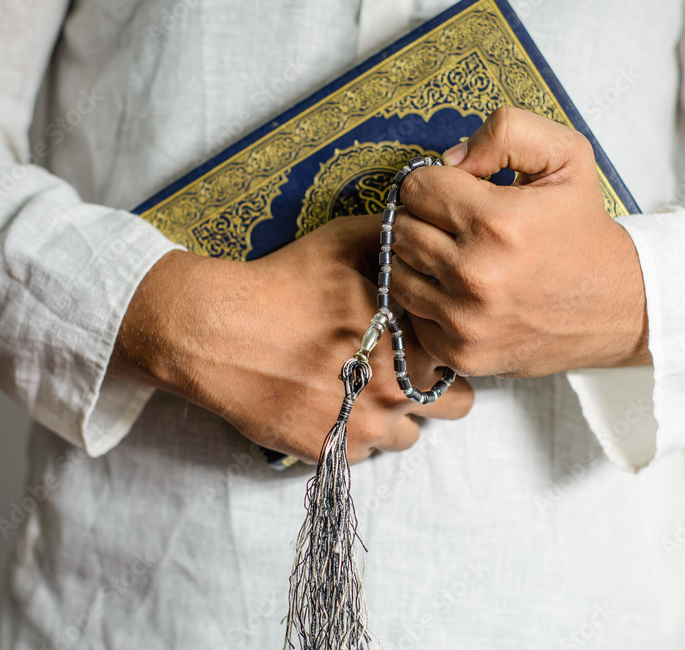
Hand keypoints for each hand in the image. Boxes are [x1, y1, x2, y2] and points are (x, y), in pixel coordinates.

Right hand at [111, 214, 473, 463]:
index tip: (425, 338)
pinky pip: (364, 452)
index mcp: (416, 340)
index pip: (465, 353)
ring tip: (363, 387)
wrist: (219, 332)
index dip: (448, 344)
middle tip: (401, 367)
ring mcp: (367, 428)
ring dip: (395, 415)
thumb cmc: (284, 283)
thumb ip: (396, 241)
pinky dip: (353, 431)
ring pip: (409, 436)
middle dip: (435, 387)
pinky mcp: (334, 451)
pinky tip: (329, 401)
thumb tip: (422, 233)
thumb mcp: (345, 242)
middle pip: (455, 405)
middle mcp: (401, 391)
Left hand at [390, 107, 650, 377]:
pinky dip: (426, 300)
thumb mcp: (566, 156)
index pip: (417, 188)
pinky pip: (410, 314)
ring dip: (416, 259)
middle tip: (452, 223)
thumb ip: (506, 132)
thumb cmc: (583, 230)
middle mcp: (476, 274)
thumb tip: (450, 159)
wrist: (617, 305)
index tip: (455, 192)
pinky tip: (457, 290)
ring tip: (451, 254)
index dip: (434, 183)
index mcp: (498, 221)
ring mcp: (465, 320)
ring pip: (396, 272)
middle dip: (422, 218)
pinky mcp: (460, 352)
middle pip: (400, 230)